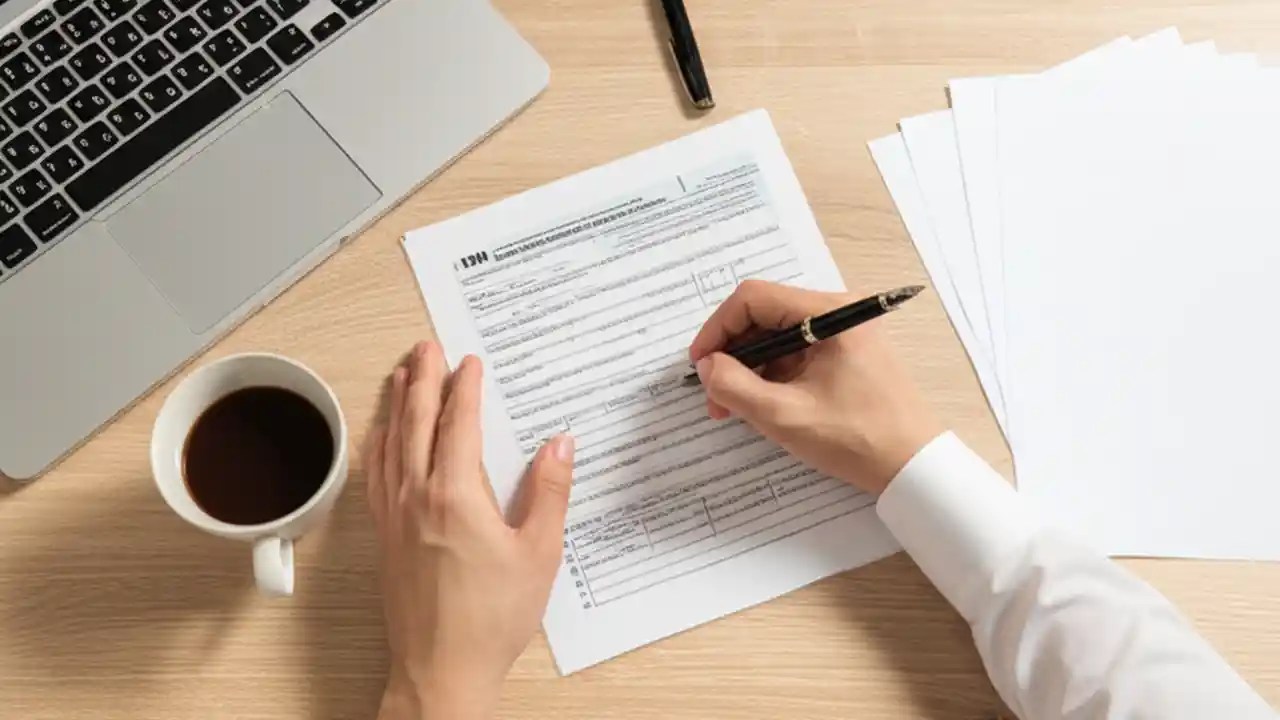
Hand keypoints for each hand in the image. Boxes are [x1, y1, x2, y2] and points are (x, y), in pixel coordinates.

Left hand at [366, 342, 574, 719]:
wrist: (442, 669)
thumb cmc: (492, 619)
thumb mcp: (539, 554)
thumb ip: (549, 493)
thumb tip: (561, 445)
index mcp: (455, 496)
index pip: (459, 424)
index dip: (465, 388)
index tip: (470, 362)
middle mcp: (417, 498)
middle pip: (416, 422)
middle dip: (422, 379)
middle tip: (425, 348)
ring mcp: (394, 517)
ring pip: (390, 444)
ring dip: (396, 405)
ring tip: (400, 375)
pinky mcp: (384, 537)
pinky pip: (375, 475)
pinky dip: (378, 444)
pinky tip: (381, 437)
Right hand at [689, 280, 941, 494]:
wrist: (913, 465)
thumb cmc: (856, 439)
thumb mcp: (784, 416)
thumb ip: (734, 386)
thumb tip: (707, 366)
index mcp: (830, 314)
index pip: (753, 298)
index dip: (718, 328)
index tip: (700, 365)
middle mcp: (839, 312)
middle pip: (764, 315)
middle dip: (732, 353)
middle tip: (712, 393)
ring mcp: (845, 332)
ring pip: (778, 336)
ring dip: (749, 367)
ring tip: (732, 406)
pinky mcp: (847, 353)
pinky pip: (796, 352)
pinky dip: (772, 374)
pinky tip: (760, 404)